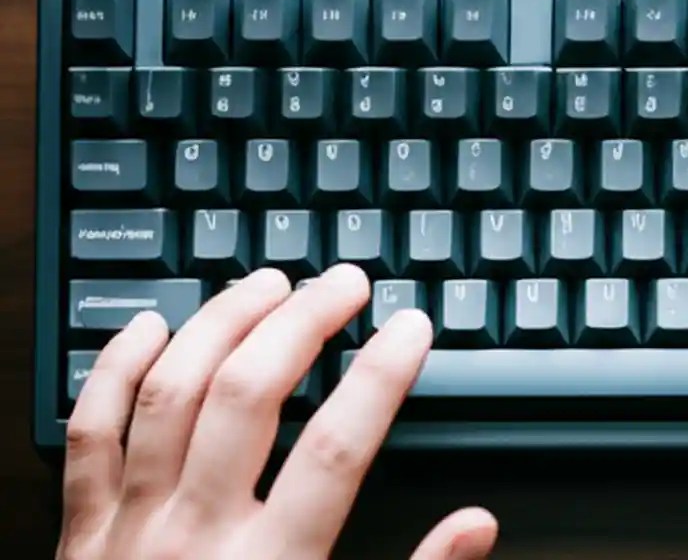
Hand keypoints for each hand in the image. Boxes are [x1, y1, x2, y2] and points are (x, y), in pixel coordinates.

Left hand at [57, 265, 497, 559]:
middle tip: (344, 283)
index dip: (381, 376)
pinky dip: (114, 370)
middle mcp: (197, 536)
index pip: (338, 448)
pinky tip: (148, 326)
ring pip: (170, 394)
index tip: (410, 328)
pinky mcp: (81, 533)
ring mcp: (132, 528)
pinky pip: (89, 432)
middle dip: (304, 323)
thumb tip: (477, 527)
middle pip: (248, 397)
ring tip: (267, 283)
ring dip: (220, 324)